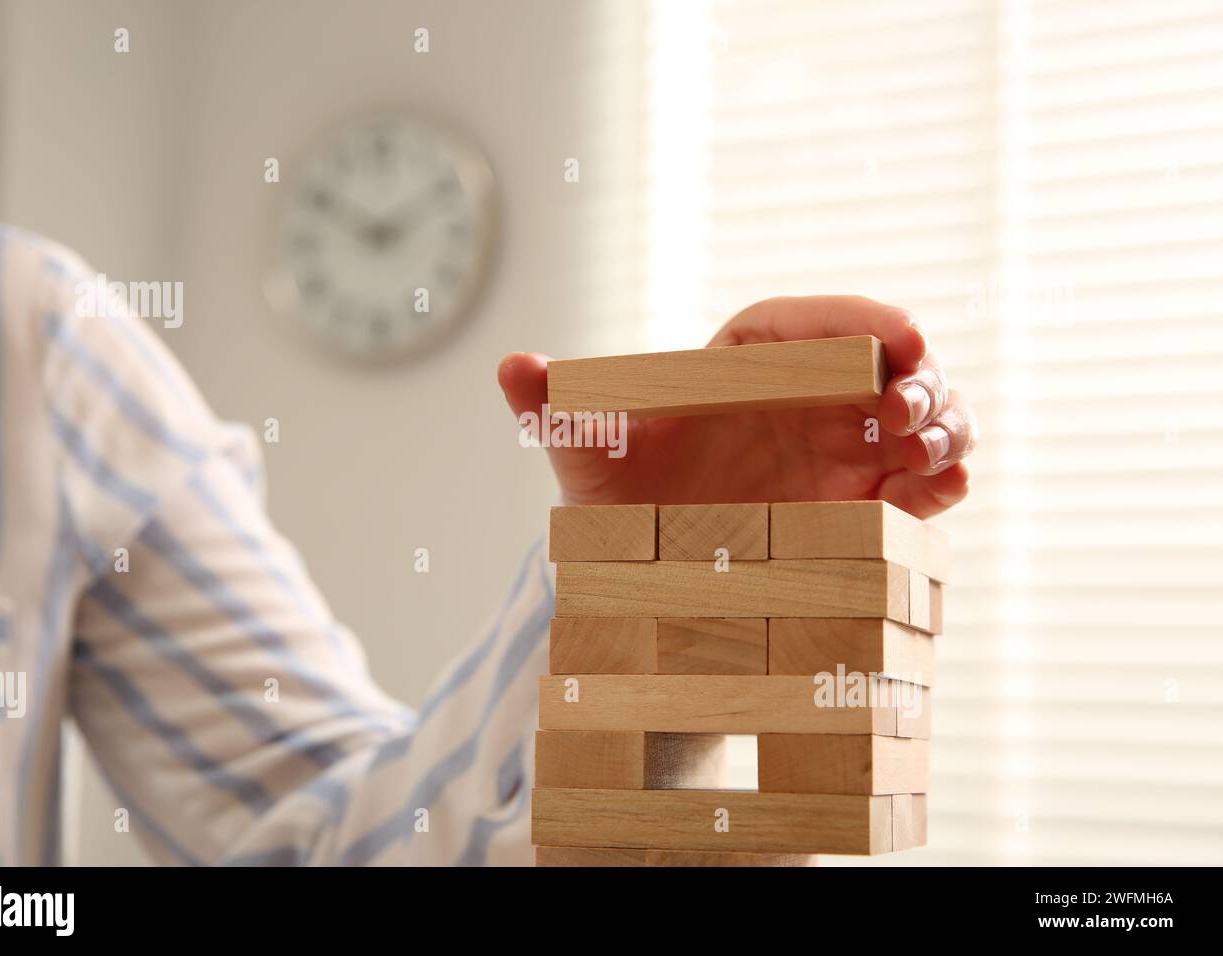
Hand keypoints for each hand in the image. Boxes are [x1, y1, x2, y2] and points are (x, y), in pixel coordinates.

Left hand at [497, 296, 975, 518]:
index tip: (900, 335)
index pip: (811, 323)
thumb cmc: (617, 494)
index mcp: (746, 358)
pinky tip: (941, 490)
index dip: (862, 320)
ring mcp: (841, 448)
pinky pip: (921, 482)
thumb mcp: (584, 452)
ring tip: (928, 453)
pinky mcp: (862, 501)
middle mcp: (804, 395)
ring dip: (942, 424)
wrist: (647, 569)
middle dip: (916, 378)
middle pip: (885, 365)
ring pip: (921, 416)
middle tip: (907, 412)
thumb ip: (555, 409)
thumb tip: (511, 366)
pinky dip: (944, 481)